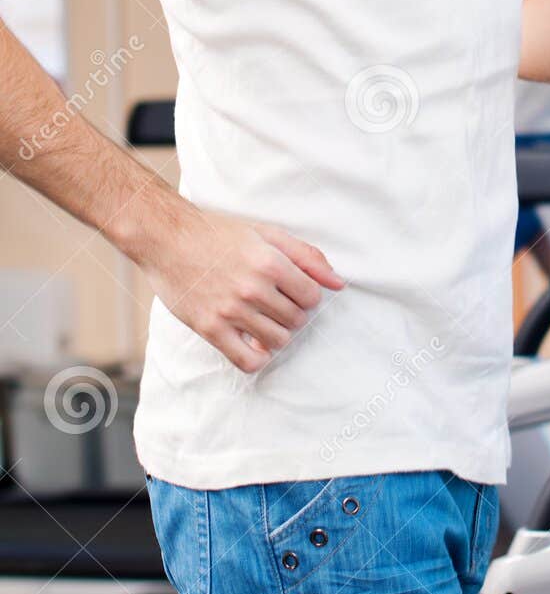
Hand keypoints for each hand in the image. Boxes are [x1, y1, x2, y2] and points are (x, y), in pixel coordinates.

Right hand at [132, 207, 345, 371]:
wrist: (166, 238)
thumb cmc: (218, 232)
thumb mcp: (267, 233)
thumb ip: (306, 257)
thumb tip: (339, 283)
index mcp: (270, 262)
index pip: (312, 296)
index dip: (307, 296)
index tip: (293, 291)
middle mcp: (252, 288)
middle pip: (297, 320)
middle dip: (292, 314)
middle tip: (275, 304)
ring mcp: (230, 310)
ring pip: (277, 341)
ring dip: (277, 334)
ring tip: (263, 320)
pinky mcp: (210, 328)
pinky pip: (247, 361)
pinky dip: (257, 358)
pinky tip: (253, 343)